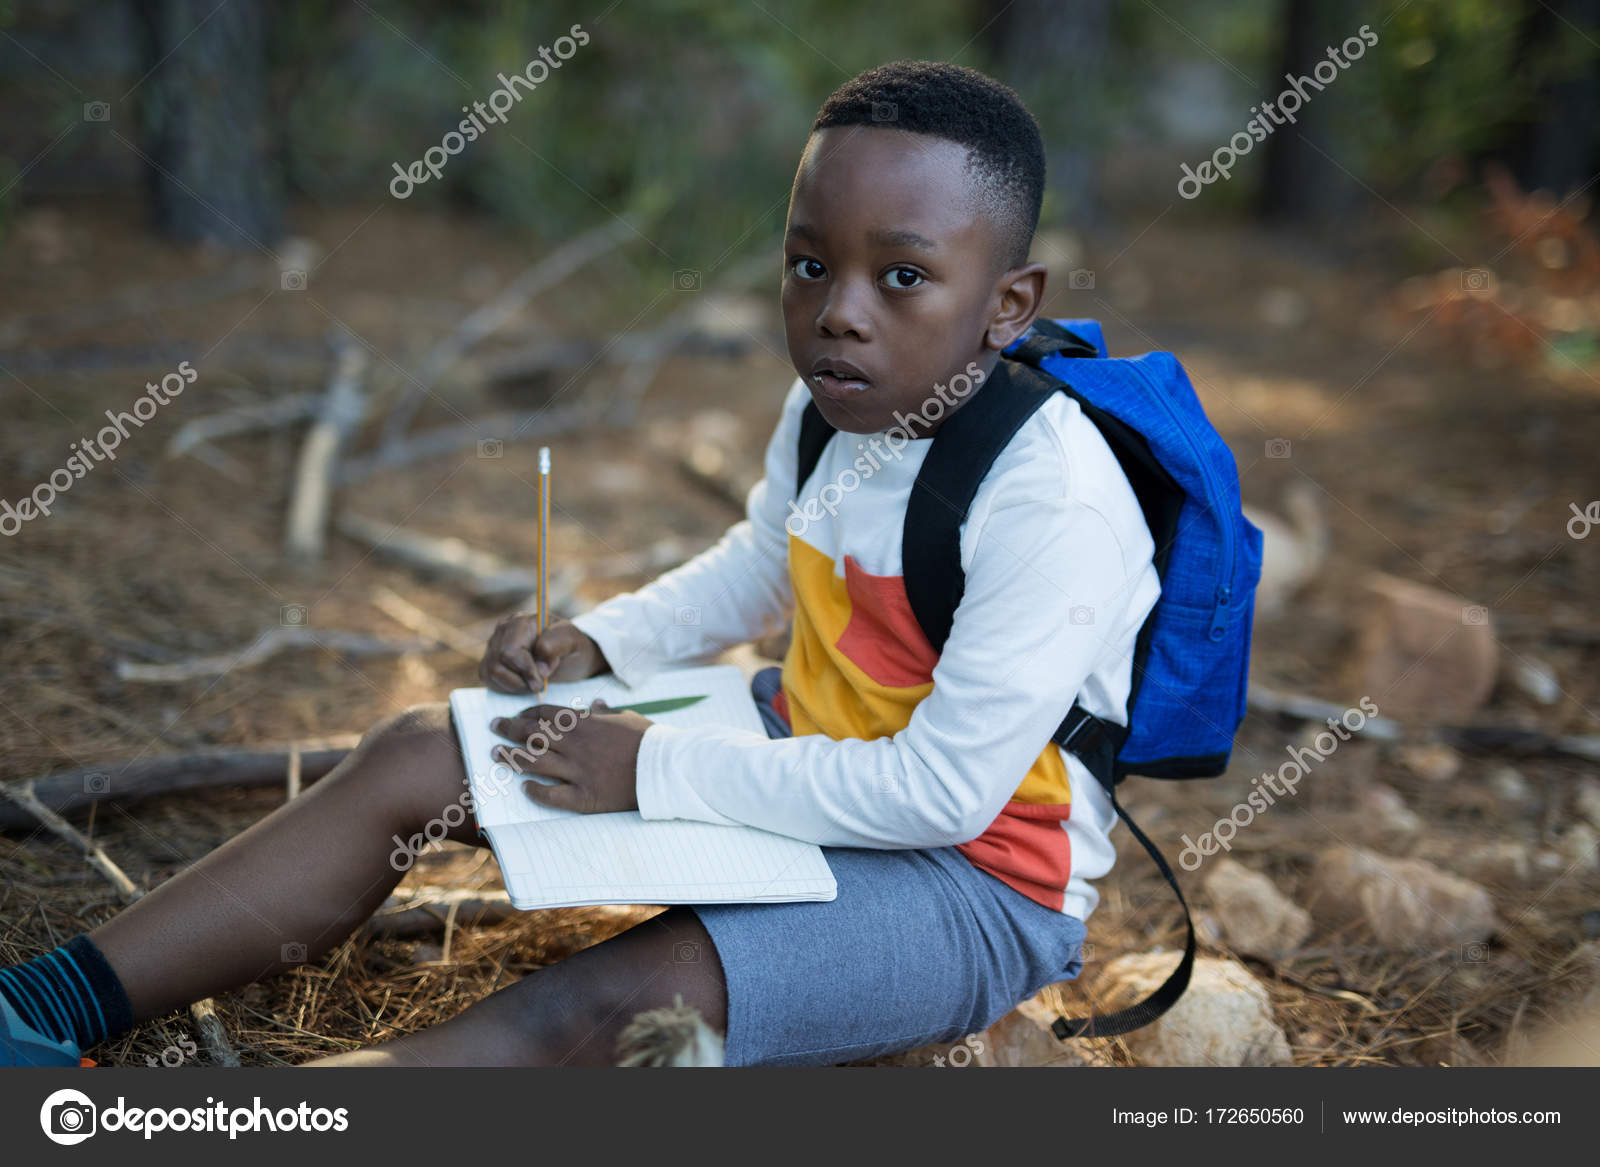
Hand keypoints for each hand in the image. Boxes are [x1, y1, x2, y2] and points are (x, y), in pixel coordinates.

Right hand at [479, 615, 609, 693]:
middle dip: (520, 680)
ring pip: (491, 673)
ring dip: (513, 685)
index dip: (525, 670)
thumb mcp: (573, 641)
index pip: (511, 651)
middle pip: (498, 664)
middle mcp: (503, 629)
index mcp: (522, 621)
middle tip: (539, 684)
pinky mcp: (489, 660)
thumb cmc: (571, 646)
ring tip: (532, 683)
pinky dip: (505, 687)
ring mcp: (493, 644)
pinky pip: (488, 678)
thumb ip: (557, 645)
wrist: (568, 656)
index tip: (541, 682)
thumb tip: (540, 667)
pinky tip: (522, 683)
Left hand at [489, 699, 650, 813]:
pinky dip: (536, 792)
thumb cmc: (650, 741)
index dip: (528, 712)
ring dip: (511, 756)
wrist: (664, 770)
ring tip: (495, 753)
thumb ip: (607, 711)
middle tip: (495, 726)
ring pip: (534, 761)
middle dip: (510, 728)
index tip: (518, 713)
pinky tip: (526, 788)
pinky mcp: (584, 797)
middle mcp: (576, 746)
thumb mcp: (629, 717)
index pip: (547, 714)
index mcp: (586, 724)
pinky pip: (552, 795)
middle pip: (533, 734)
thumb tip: (595, 703)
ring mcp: (577, 772)